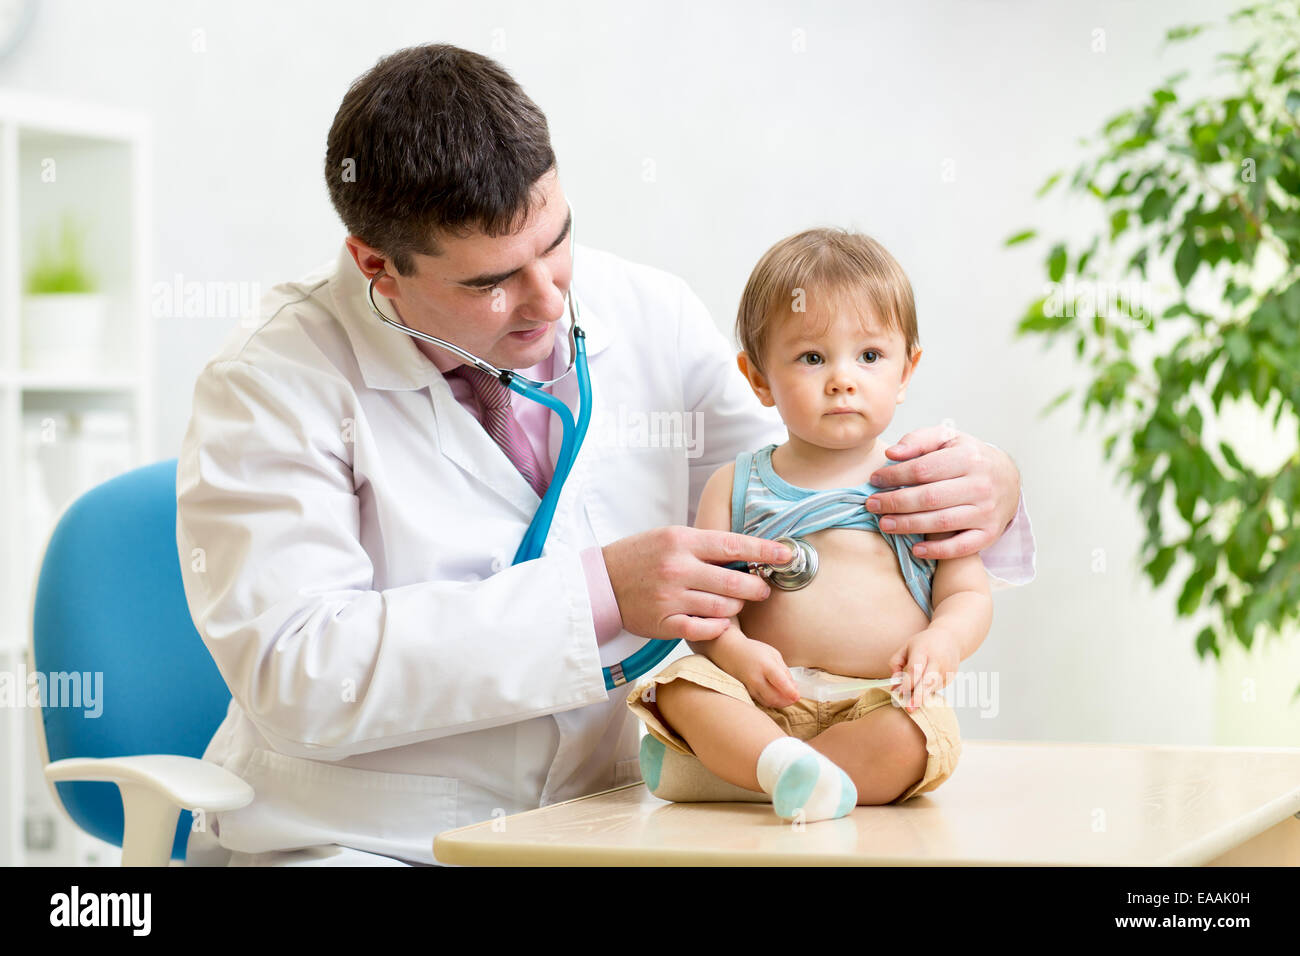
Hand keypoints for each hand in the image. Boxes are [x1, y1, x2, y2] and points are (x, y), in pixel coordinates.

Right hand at [602, 526, 794, 642]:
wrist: (600, 582)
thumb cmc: (640, 556)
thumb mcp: (670, 537)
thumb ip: (704, 545)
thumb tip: (746, 552)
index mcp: (681, 541)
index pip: (733, 544)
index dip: (765, 550)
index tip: (787, 555)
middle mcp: (677, 569)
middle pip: (734, 582)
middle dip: (756, 587)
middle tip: (762, 589)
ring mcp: (670, 598)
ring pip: (723, 608)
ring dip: (736, 608)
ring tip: (735, 604)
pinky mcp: (663, 624)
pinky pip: (704, 630)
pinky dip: (718, 628)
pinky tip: (719, 622)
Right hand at [713, 635, 800, 708]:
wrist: (729, 651)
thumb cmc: (753, 650)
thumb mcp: (773, 654)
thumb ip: (784, 670)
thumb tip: (794, 687)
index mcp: (765, 665)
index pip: (780, 682)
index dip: (791, 692)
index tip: (798, 696)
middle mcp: (756, 678)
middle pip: (774, 697)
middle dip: (787, 701)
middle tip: (794, 697)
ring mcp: (749, 686)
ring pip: (767, 702)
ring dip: (779, 703)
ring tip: (786, 696)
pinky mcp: (746, 691)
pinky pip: (760, 701)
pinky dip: (770, 701)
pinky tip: (775, 695)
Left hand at [865, 425, 1020, 560]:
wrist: (1008, 479)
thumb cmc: (969, 458)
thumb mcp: (947, 439)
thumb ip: (918, 441)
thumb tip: (892, 454)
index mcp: (968, 457)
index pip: (923, 469)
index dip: (894, 476)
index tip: (875, 479)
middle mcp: (980, 485)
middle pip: (929, 497)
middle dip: (895, 502)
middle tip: (872, 505)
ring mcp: (986, 511)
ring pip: (941, 522)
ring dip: (909, 525)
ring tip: (885, 524)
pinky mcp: (989, 533)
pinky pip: (962, 547)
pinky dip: (938, 551)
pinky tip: (916, 549)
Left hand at [888, 629, 960, 712]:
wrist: (950, 639)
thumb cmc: (924, 643)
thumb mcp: (906, 647)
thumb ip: (896, 663)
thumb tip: (894, 685)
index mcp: (923, 650)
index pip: (915, 669)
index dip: (907, 683)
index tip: (899, 693)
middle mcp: (937, 661)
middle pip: (927, 681)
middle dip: (918, 696)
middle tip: (909, 709)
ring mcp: (946, 670)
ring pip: (933, 688)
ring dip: (921, 698)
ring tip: (911, 706)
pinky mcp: (950, 678)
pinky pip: (936, 688)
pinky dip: (927, 693)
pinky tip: (921, 692)